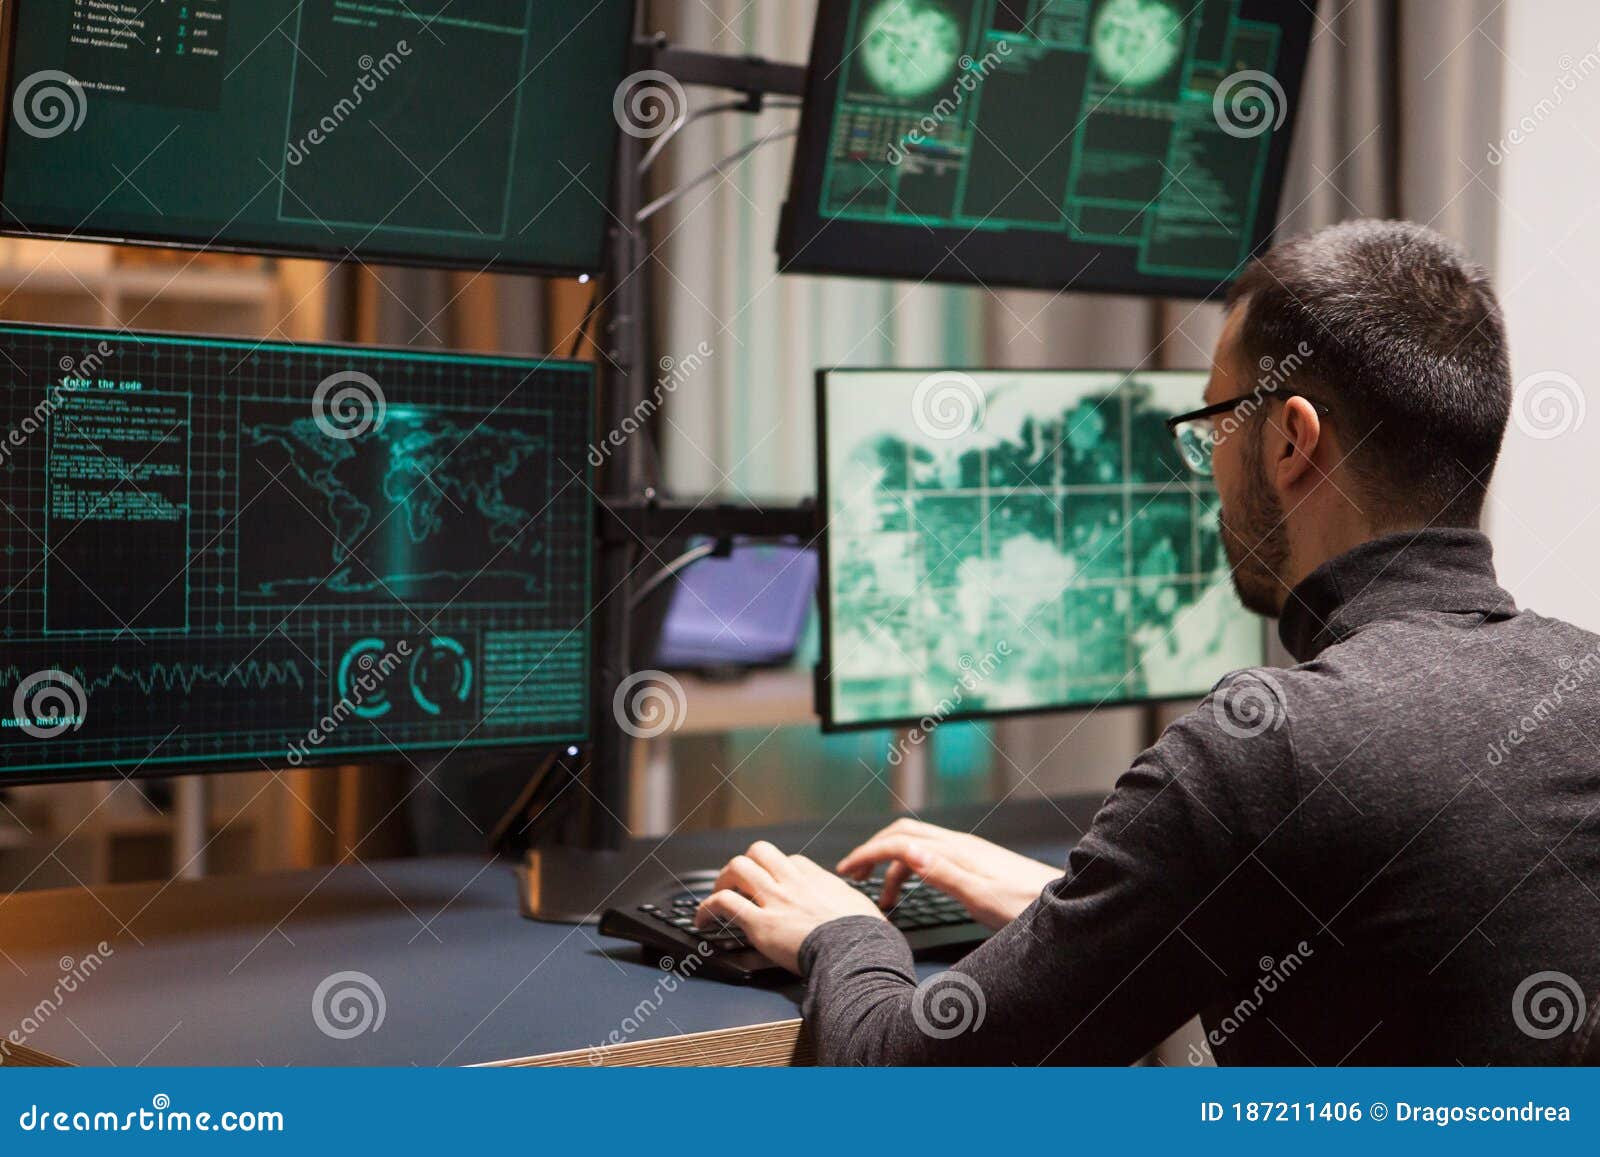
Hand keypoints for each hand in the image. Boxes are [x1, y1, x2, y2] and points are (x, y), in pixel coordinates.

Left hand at [695, 841, 886, 973]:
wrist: (857, 953)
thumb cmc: (865, 937)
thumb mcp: (862, 908)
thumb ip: (849, 904)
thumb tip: (858, 911)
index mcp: (817, 879)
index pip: (789, 860)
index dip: (777, 870)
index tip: (773, 883)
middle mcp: (792, 883)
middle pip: (759, 852)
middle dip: (745, 863)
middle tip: (737, 881)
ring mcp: (774, 900)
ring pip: (737, 867)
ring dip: (722, 879)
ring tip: (716, 894)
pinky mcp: (760, 923)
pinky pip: (724, 903)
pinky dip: (707, 908)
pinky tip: (702, 919)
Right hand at [836, 818, 1061, 929]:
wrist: (1064, 903)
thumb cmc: (1026, 907)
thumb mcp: (981, 898)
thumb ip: (943, 875)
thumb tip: (908, 853)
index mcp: (955, 851)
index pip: (898, 842)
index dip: (867, 854)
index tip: (846, 871)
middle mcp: (959, 846)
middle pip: (903, 835)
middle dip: (872, 852)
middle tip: (851, 876)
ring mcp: (967, 853)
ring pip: (916, 847)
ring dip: (891, 866)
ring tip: (880, 898)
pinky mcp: (975, 863)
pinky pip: (931, 858)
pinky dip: (910, 870)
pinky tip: (913, 891)